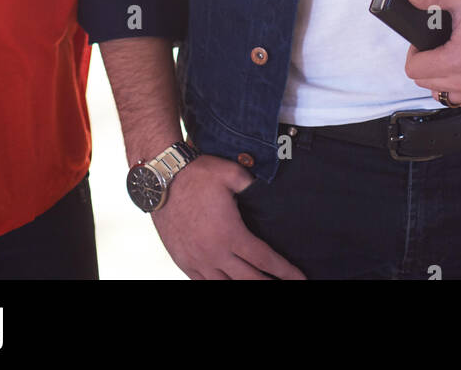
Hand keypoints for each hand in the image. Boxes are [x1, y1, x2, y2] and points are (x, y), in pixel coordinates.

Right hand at [151, 154, 305, 279]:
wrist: (161, 179)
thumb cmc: (196, 174)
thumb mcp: (230, 172)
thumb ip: (251, 183)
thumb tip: (265, 188)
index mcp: (230, 234)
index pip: (264, 260)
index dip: (284, 271)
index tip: (299, 278)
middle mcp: (215, 253)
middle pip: (248, 280)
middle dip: (269, 285)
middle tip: (285, 286)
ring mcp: (197, 260)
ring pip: (225, 286)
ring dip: (243, 288)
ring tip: (258, 284)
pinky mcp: (182, 260)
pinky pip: (203, 284)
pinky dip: (218, 286)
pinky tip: (227, 283)